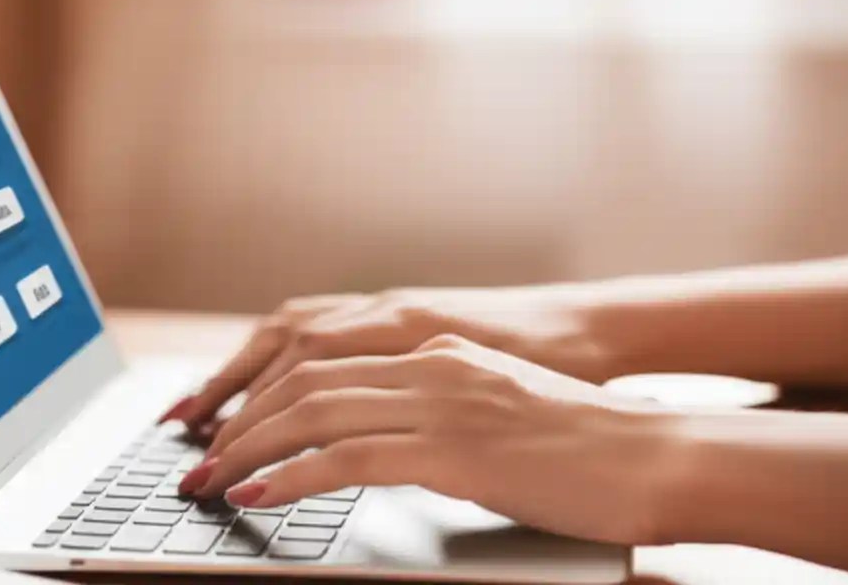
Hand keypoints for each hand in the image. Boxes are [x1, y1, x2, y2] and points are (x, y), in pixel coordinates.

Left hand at [178, 335, 674, 544]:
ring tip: (210, 481)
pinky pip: (348, 458)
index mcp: (435, 351)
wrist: (651, 455)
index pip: (320, 361)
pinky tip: (259, 496)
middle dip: (238, 422)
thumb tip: (377, 440)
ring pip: (313, 413)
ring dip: (249, 450)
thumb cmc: (580, 446)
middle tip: (196, 459)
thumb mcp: (493, 410)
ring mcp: (440, 403)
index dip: (260, 393)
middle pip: (302, 381)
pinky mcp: (453, 450)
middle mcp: (429, 365)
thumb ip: (434, 410)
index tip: (222, 426)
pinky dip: (292, 476)